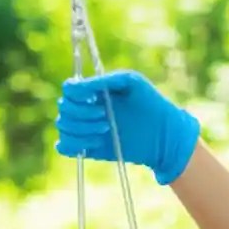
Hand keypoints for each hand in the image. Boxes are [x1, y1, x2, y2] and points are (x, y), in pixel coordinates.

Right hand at [54, 70, 200, 184]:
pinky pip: (64, 147)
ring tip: (106, 129)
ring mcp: (85, 128)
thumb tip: (79, 86)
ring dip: (82, 128)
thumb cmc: (151, 104)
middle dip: (82, 112)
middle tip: (105, 115)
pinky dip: (73, 144)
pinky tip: (95, 143)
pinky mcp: (87, 148)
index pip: (69, 88)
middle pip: (64, 107)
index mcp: (94, 90)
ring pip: (64, 126)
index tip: (93, 97)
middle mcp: (86, 108)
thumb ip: (106, 80)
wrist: (164, 135)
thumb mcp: (132, 82)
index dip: (76, 93)